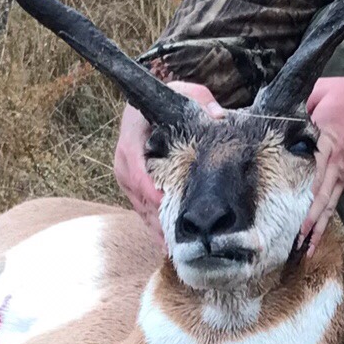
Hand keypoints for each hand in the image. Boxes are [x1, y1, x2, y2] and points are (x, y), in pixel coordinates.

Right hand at [114, 82, 220, 247]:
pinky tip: (169, 245)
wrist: (152, 106)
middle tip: (177, 241)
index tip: (164, 203)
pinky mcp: (135, 187)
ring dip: (155, 228)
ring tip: (175, 251)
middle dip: (156, 218)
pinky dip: (155, 226)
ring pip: (139, 206)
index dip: (149, 187)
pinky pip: (143, 209)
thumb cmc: (171, 98)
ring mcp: (127, 176)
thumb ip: (201, 101)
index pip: (135, 166)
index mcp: (132, 136)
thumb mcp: (187, 92)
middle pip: (137, 194)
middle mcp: (125, 159)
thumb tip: (218, 116)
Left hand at [299, 73, 343, 248]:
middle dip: (307, 224)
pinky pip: (335, 199)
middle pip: (319, 200)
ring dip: (317, 228)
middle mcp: (336, 165)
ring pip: (328, 205)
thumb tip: (275, 112)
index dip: (297, 195)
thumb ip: (298, 102)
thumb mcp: (323, 90)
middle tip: (293, 247)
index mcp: (326, 144)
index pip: (307, 173)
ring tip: (304, 250)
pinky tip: (316, 231)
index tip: (282, 213)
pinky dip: (325, 217)